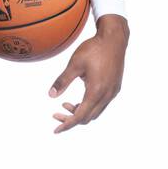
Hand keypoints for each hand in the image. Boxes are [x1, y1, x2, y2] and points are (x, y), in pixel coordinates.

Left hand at [48, 15, 127, 133]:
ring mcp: (112, 92)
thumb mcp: (74, 64)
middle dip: (71, 119)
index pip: (79, 116)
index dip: (67, 124)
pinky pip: (102, 104)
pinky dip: (90, 106)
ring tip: (67, 104)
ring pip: (96, 112)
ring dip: (81, 112)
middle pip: (88, 118)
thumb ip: (62, 81)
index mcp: (96, 91)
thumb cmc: (94, 49)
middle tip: (57, 114)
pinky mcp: (115, 87)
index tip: (56, 129)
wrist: (114, 39)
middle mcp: (106, 95)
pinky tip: (82, 98)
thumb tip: (51, 95)